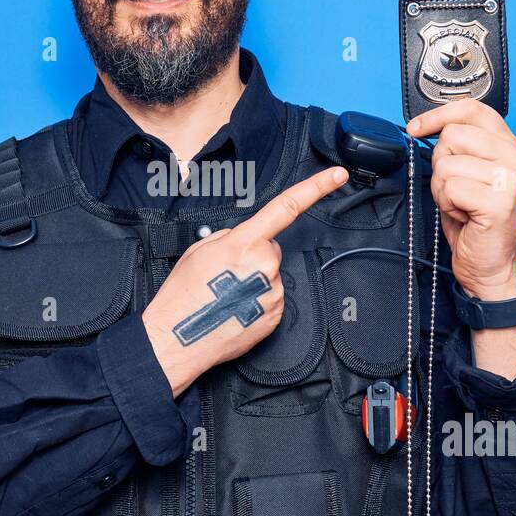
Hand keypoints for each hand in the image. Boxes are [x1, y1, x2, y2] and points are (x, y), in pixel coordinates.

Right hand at [142, 165, 349, 395]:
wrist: (177, 338)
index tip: (337, 176)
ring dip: (254, 280)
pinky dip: (256, 300)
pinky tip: (234, 308)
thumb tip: (247, 238)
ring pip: (271, 274)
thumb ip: (230, 236)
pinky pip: (271, 297)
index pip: (287, 207)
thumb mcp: (198, 250)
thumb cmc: (183, 295)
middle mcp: (265, 265)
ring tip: (226, 295)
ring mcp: (273, 292)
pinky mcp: (276, 315)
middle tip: (225, 273)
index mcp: (245, 243)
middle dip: (253, 255)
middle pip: (271, 248)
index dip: (316, 187)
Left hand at [406, 100, 515, 300]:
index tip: (417, 128)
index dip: (438, 115)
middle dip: (441, 164)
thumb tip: (425, 126)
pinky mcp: (500, 199)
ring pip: (447, 163)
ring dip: (443, 188)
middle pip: (452, 136)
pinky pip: (450, 188)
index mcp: (509, 145)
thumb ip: (457, 146)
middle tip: (457, 188)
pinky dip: (447, 204)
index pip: (471, 110)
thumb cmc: (474, 220)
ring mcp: (511, 177)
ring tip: (461, 203)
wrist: (489, 263)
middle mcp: (515, 157)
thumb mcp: (466, 173)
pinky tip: (464, 215)